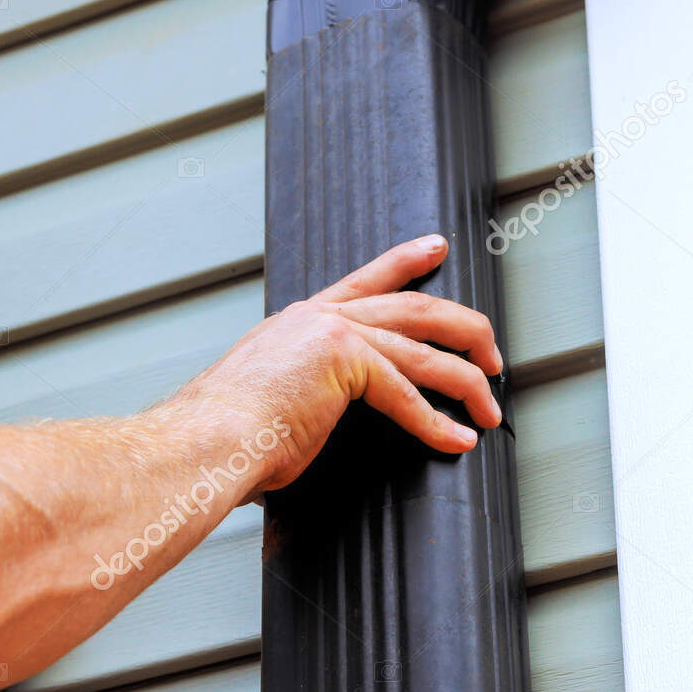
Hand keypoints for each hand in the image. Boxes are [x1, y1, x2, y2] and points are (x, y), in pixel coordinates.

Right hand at [156, 234, 503, 494]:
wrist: (199, 444)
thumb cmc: (224, 439)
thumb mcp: (272, 403)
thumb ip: (305, 396)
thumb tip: (310, 423)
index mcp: (301, 323)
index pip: (365, 282)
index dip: (406, 261)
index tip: (436, 248)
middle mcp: (319, 317)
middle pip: (414, 306)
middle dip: (463, 327)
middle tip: (493, 352)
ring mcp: (332, 333)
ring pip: (423, 346)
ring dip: (465, 381)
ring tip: (489, 409)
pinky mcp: (343, 361)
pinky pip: (406, 394)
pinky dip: (436, 423)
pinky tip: (457, 439)